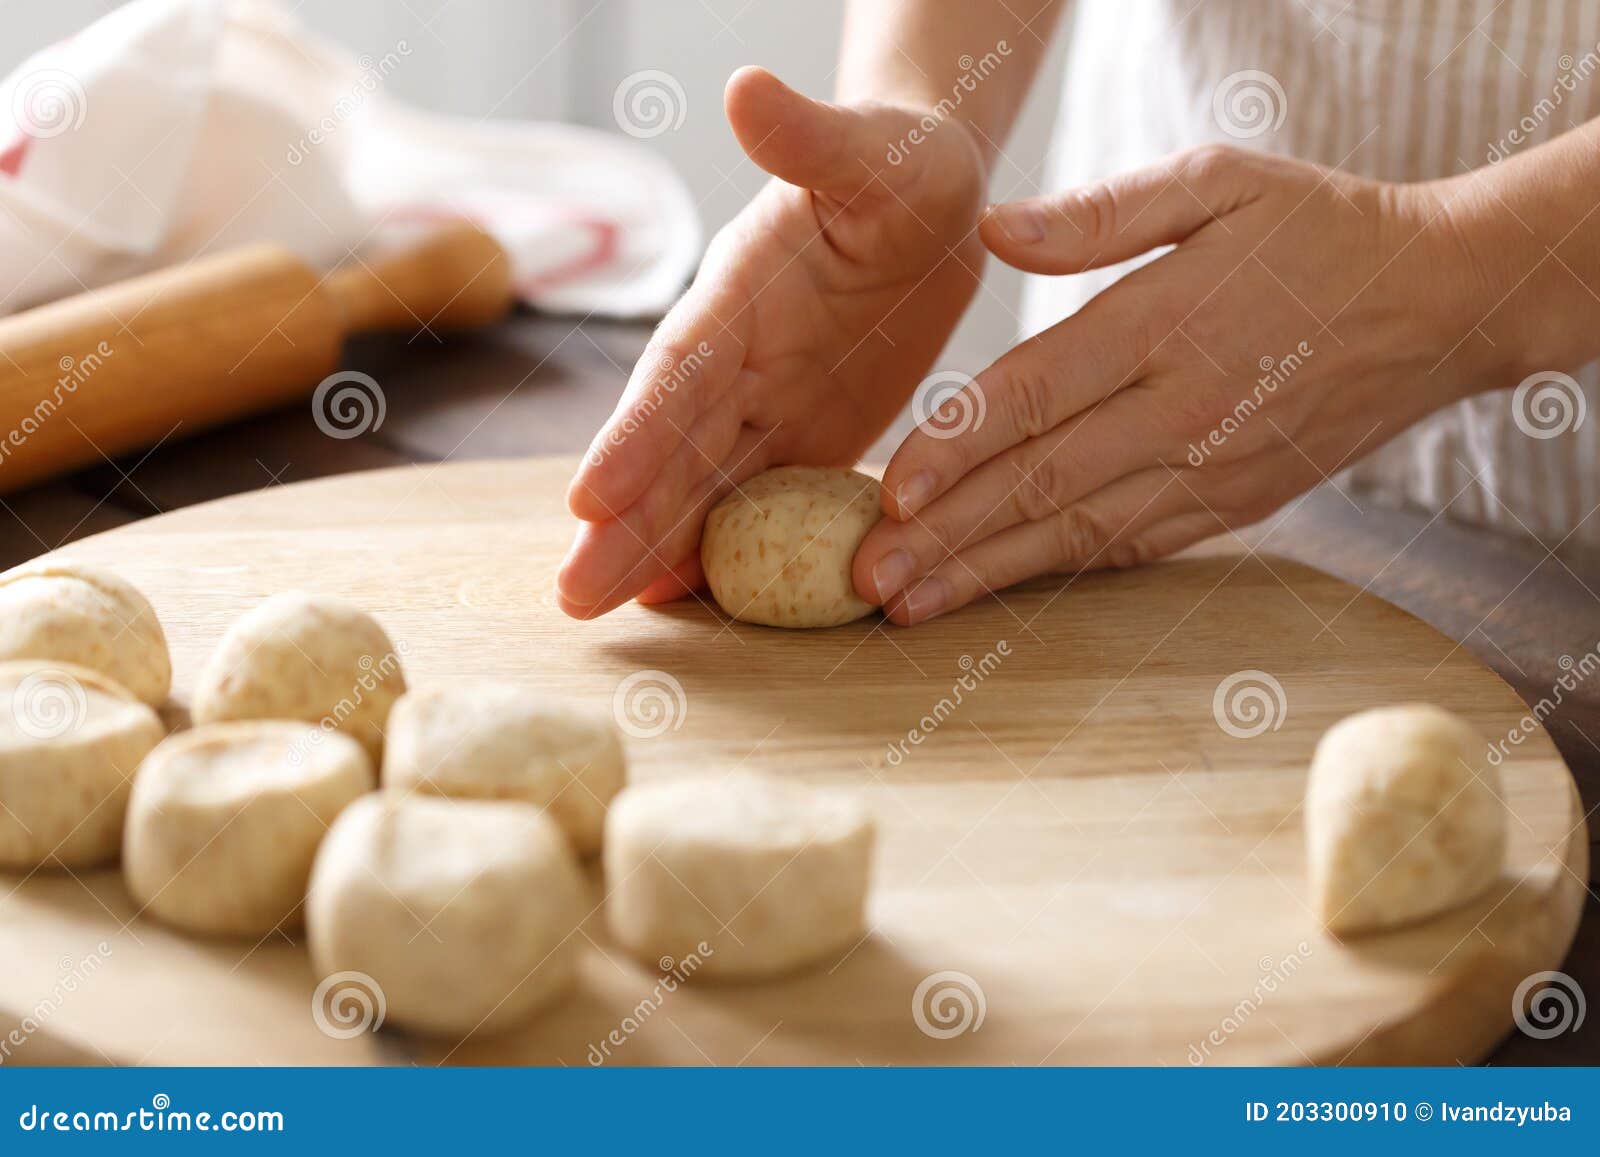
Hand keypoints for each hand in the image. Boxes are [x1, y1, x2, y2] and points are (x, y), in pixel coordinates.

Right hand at [557, 67, 985, 618]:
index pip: (677, 369)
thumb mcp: (873, 149)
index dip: (633, 434)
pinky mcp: (801, 433)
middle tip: (572, 597)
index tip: (586, 497)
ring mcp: (762, 399)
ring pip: (697, 482)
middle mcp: (735, 354)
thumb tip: (747, 89)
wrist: (928, 202)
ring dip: (651, 545)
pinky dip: (716, 543)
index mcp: (739, 292)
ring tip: (597, 607)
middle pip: (668, 446)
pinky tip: (680, 593)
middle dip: (621, 521)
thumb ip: (810, 136)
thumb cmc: (903, 165)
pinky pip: (754, 497)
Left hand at [854, 144, 1508, 624]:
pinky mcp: (1235, 504)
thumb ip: (1103, 213)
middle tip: (863, 575)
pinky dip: (1059, 571)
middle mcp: (1186, 407)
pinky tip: (998, 591)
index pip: (1038, 392)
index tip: (890, 490)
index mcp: (1169, 321)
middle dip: (946, 535)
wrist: (1441, 302)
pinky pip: (1131, 545)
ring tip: (907, 604)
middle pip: (1043, 481)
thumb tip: (997, 230)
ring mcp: (1212, 468)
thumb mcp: (1220, 180)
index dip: (958, 446)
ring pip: (1079, 531)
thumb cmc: (1318, 228)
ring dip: (987, 571)